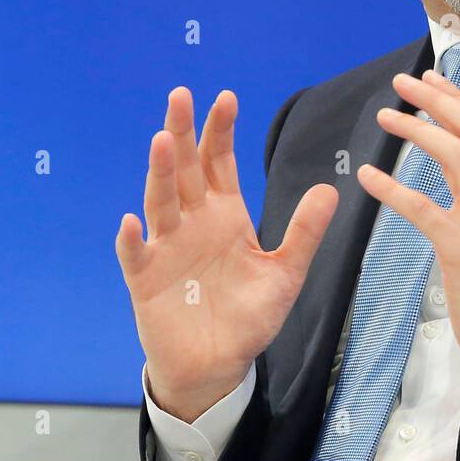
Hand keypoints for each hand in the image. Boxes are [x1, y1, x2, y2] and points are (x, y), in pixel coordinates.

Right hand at [115, 87, 337, 422]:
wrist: (218, 365)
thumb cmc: (249, 317)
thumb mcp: (286, 274)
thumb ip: (304, 233)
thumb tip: (329, 188)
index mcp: (226, 216)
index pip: (221, 164)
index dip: (222, 131)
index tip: (226, 97)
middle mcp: (193, 223)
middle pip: (186, 170)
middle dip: (184, 133)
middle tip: (180, 96)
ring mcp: (166, 248)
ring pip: (160, 202)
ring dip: (161, 172)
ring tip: (163, 141)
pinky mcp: (146, 280)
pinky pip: (135, 255)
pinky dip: (131, 240)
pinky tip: (130, 222)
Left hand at [358, 70, 459, 401]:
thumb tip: (453, 156)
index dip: (459, 101)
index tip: (432, 80)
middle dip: (437, 102)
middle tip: (404, 84)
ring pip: (455, 156)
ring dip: (418, 131)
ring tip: (387, 117)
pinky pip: (422, 207)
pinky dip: (393, 188)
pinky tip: (370, 176)